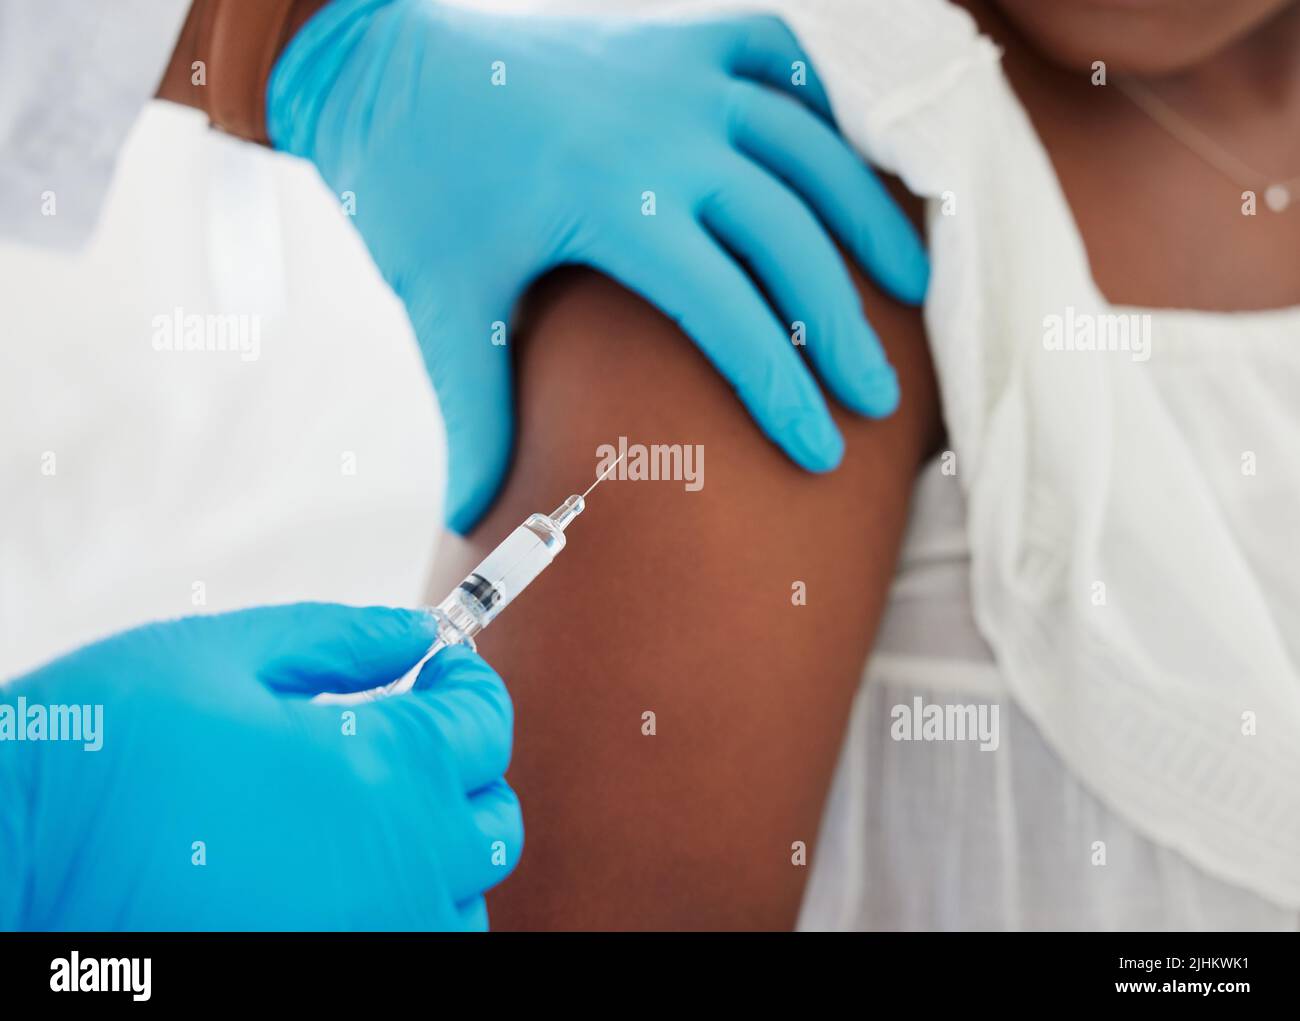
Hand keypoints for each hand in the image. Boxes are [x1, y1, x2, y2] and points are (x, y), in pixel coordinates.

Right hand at [0, 604, 518, 930]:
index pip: (484, 724)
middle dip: (463, 770)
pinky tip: (340, 879)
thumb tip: (420, 634)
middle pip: (493, 822)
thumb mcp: (223, 656)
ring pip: (460, 903)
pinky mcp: (324, 982)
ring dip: (438, 853)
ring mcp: (368, 942)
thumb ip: (342, 640)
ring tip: (368, 816)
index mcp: (386, 771)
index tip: (440, 670)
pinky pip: (410, 954)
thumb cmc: (105, 750)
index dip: (468, 684)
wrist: (3, 868)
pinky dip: (401, 917)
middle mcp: (399, 871)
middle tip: (405, 738)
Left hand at [267, 0, 928, 531]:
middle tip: (880, 400)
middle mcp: (667, 133)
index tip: (822, 455)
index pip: (729, 314)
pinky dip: (820, 104)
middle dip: (845, 330)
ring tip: (912, 287)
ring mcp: (678, 75)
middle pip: (793, 242)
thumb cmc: (412, 191)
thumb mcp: (443, 305)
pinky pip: (777, 58)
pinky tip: (846, 158)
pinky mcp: (675, 36)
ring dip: (869, 219)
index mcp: (614, 203)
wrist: (376, 60)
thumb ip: (474, 416)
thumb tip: (471, 522)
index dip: (784, 392)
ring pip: (812, 148)